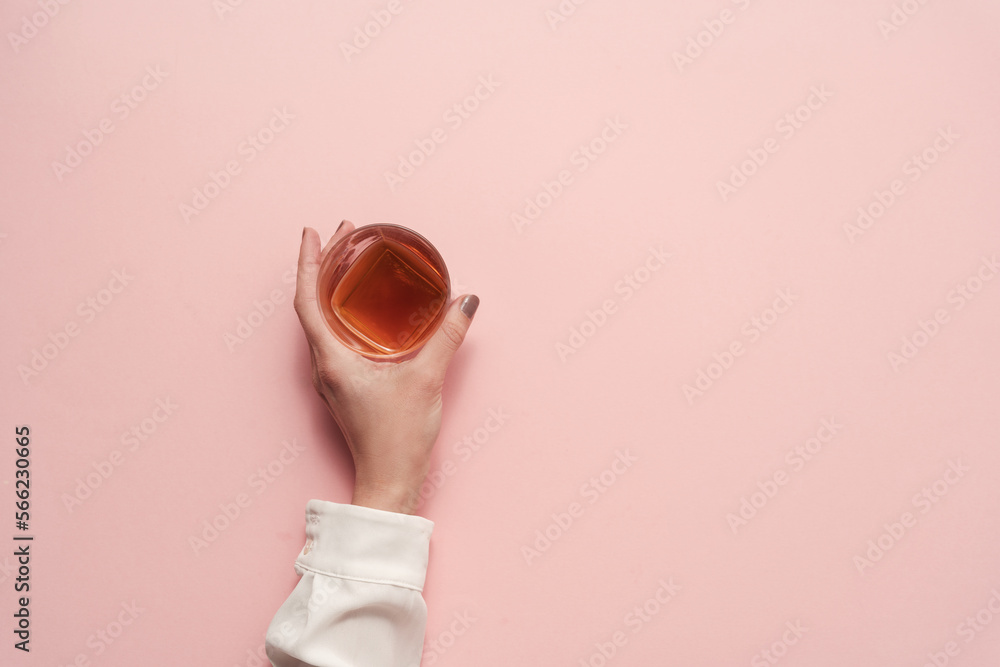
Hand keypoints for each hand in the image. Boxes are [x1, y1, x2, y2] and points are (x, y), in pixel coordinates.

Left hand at [293, 222, 478, 514]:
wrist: (389, 482)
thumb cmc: (398, 439)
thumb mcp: (426, 380)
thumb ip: (446, 337)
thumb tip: (465, 300)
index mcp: (331, 360)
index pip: (306, 299)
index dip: (307, 263)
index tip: (313, 232)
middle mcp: (324, 366)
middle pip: (311, 304)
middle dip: (323, 265)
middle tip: (343, 235)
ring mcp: (332, 378)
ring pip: (321, 321)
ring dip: (331, 288)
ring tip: (349, 262)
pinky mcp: (344, 387)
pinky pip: (334, 337)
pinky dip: (343, 312)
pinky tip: (365, 309)